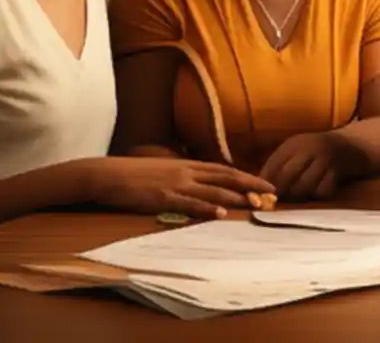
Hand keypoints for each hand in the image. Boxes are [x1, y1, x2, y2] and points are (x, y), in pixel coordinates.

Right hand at [80, 157, 274, 218]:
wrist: (106, 174)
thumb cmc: (133, 174)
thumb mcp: (164, 170)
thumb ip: (183, 175)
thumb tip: (200, 184)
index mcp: (187, 164)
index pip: (224, 170)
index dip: (246, 176)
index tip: (264, 184)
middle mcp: (186, 172)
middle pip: (226, 177)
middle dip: (251, 185)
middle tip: (272, 193)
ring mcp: (175, 184)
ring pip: (213, 191)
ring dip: (236, 198)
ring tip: (256, 204)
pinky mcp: (163, 198)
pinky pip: (189, 203)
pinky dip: (206, 208)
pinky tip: (221, 214)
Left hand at [259, 131, 356, 201]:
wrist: (352, 145)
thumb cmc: (318, 151)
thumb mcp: (298, 150)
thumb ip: (281, 163)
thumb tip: (259, 184)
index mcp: (295, 143)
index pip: (274, 164)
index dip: (266, 181)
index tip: (262, 193)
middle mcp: (309, 148)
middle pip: (287, 176)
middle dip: (281, 191)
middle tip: (278, 201)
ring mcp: (325, 159)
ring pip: (304, 186)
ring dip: (297, 196)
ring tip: (295, 198)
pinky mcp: (338, 171)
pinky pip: (322, 191)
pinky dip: (316, 196)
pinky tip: (315, 193)